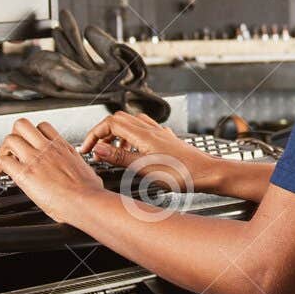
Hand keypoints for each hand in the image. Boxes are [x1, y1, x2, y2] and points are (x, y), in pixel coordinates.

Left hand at [0, 119, 102, 221]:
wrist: (87, 202)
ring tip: (4, 163)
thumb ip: (76, 167)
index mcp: (62, 147)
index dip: (32, 135)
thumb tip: (80, 174)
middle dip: (15, 136)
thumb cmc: (90, 192)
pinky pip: (3, 161)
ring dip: (4, 150)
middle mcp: (47, 149)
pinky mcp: (25, 174)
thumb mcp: (86, 170)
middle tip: (13, 151)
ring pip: (9, 139)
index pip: (42, 127)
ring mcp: (35, 159)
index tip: (30, 146)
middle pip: (22, 125)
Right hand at [79, 111, 218, 193]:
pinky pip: (144, 130)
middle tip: (96, 149)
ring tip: (113, 152)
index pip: (110, 123)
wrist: (207, 173)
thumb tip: (98, 148)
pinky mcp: (166, 140)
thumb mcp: (144, 169)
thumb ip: (120, 157)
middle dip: (103, 132)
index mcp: (143, 134)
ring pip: (132, 124)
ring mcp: (160, 133)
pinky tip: (134, 151)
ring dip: (117, 135)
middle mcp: (151, 130)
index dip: (94, 134)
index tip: (87, 148)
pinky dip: (132, 137)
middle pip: (119, 119)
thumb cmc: (182, 174)